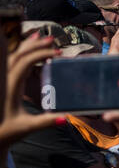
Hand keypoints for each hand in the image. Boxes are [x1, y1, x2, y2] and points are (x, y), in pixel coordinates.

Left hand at [0, 34, 64, 156]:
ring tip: (41, 36)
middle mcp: (5, 79)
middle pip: (18, 54)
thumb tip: (65, 118)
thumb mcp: (27, 127)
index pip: (24, 62)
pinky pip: (12, 62)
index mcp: (10, 86)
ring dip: (27, 45)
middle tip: (52, 39)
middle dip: (35, 45)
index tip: (57, 53)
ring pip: (13, 55)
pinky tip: (30, 49)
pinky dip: (22, 53)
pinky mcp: (5, 82)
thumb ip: (45, 122)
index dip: (40, 54)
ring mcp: (4, 79)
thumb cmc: (8, 131)